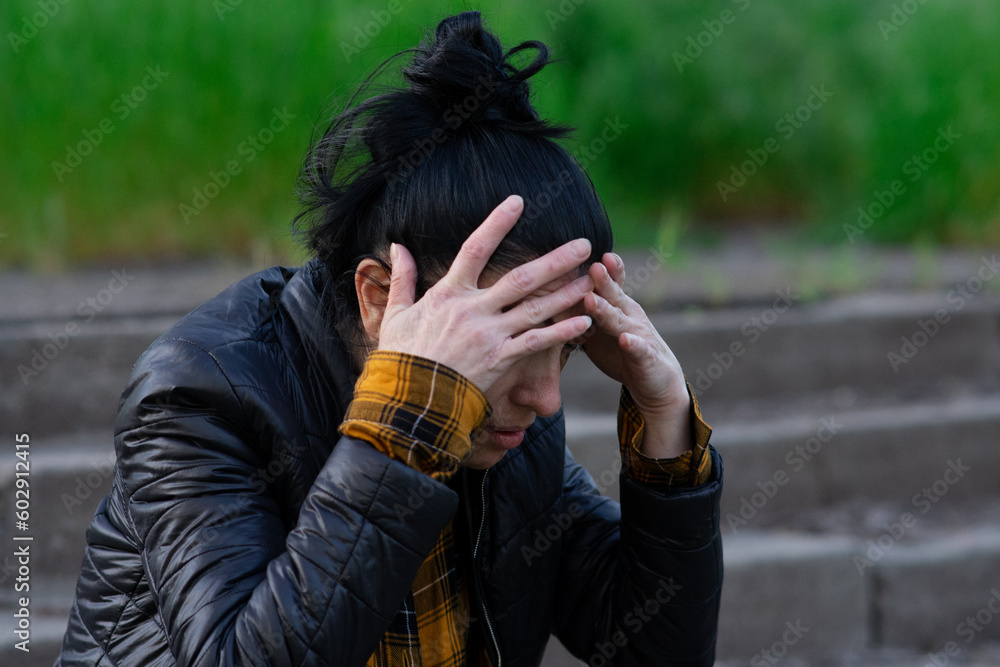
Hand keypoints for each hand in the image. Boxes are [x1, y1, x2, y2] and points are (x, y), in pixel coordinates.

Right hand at [376, 195, 594, 392]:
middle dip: (555, 260)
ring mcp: (489, 335)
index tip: (518, 202)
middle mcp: (473, 310)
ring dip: (566, 292)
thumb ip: (402, 279)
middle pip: (521, 278)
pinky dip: (561, 332)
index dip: (497, 223)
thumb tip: (396, 247)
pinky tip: (583, 321)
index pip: (475, 248)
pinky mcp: (499, 360)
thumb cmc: (400, 358)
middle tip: (583, 243)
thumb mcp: (396, 314)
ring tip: (591, 278)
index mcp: (448, 293)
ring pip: (535, 308)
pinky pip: (536, 343)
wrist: (408, 399)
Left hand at [581, 253, 692, 457]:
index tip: (580, 253)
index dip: (598, 269)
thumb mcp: (600, 329)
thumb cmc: (622, 351)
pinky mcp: (646, 359)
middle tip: (591, 266)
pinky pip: (639, 350)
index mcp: (617, 307)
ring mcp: (639, 335)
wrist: (656, 382)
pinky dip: (633, 345)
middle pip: (614, 296)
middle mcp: (630, 316)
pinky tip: (626, 340)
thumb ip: (581, 312)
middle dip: (603, 281)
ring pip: (620, 321)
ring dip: (606, 310)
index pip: (607, 284)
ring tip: (591, 300)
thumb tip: (547, 295)